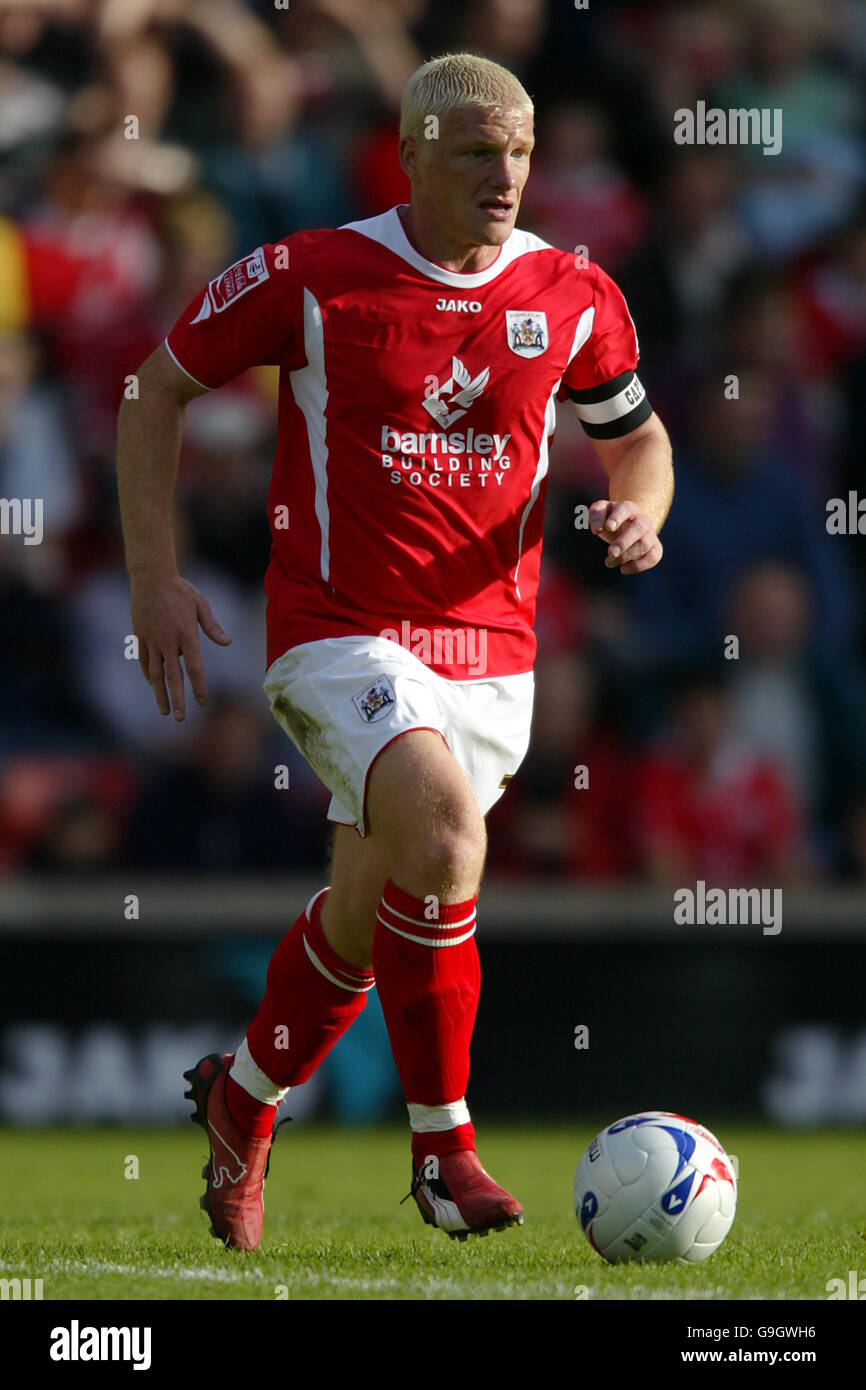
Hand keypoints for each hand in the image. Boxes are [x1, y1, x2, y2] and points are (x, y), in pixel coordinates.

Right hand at [130, 573, 230, 720]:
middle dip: (177, 699)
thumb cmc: (180, 590)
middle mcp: (168, 642)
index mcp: (186, 636)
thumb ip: (213, 627)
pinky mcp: (140, 637)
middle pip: (173, 677)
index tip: (202, 701)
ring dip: (160, 693)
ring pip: (155, 674)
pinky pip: (143, 661)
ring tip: (164, 710)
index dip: (199, 687)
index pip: (194, 668)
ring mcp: (152, 641)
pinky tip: (152, 685)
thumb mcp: (201, 605)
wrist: (151, 577)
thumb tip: (227, 642)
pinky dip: (148, 675)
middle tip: (179, 718)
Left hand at [588, 499, 662, 574]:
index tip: (608, 528)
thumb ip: (595, 515)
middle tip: (610, 552)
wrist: (628, 527)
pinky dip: (638, 566)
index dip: (618, 517)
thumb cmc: (611, 519)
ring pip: (644, 545)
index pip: (626, 508)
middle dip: (624, 542)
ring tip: (608, 562)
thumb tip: (597, 529)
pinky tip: (623, 569)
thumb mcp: (600, 511)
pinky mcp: (655, 549)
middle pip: (639, 528)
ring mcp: (650, 535)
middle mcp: (643, 520)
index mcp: (629, 508)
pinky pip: (653, 558)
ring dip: (625, 556)